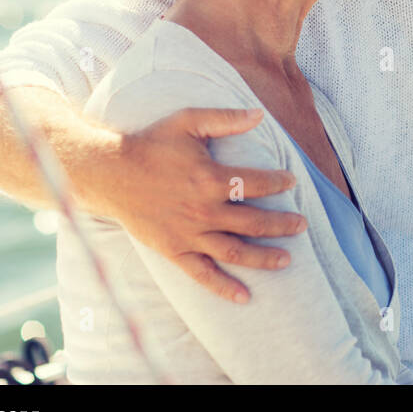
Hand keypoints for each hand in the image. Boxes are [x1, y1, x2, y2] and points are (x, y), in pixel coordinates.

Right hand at [96, 107, 306, 302]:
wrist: (110, 173)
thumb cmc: (152, 144)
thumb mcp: (188, 121)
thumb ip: (224, 118)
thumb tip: (259, 114)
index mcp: (210, 178)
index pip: (256, 184)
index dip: (278, 183)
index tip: (291, 182)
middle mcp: (203, 210)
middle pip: (254, 222)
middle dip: (282, 225)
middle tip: (302, 225)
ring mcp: (189, 233)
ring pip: (235, 251)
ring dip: (264, 257)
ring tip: (287, 260)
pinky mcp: (174, 250)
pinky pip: (202, 273)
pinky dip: (223, 287)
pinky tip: (244, 296)